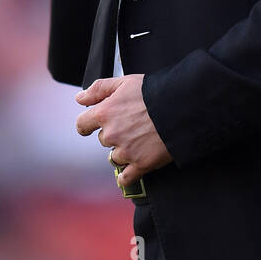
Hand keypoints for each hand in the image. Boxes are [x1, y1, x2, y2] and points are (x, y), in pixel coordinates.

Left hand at [75, 75, 172, 189]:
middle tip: (130, 125)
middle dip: (113, 134)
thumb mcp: (124, 82)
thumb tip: (80, 98)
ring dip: (123, 151)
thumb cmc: (153, 92)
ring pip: (115, 157)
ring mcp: (126, 151)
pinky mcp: (141, 164)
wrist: (180, 107)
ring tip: (139, 140)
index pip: (82, 125)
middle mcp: (111, 134)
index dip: (87, 125)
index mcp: (104, 113)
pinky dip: (127, 176)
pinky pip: (126, 177)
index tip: (91, 127)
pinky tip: (131, 171)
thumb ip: (98, 89)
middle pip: (103, 140)